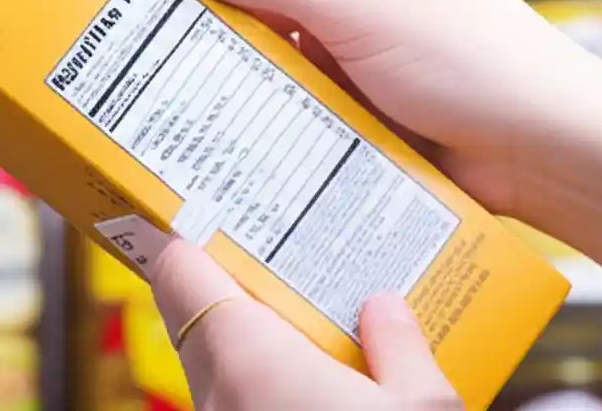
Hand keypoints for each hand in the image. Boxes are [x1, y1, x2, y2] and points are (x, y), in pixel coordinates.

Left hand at [150, 238, 462, 410]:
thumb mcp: (422, 406)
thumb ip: (399, 341)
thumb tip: (384, 305)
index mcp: (249, 355)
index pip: (179, 272)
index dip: (185, 235)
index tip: (202, 210)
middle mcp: (216, 395)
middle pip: (197, 318)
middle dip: (237, 291)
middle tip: (284, 266)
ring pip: (215, 371)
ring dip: (253, 347)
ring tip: (318, 332)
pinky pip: (234, 407)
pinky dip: (262, 389)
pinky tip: (318, 390)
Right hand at [160, 0, 601, 215]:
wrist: (539, 145)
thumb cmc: (476, 59)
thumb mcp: (359, 8)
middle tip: (150, 37)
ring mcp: (342, 16)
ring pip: (255, 22)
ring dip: (228, 50)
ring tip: (185, 82)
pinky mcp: (343, 70)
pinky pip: (279, 69)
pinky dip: (255, 88)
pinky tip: (230, 114)